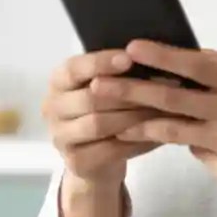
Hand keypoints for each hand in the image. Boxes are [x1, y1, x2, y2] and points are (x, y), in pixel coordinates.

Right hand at [41, 50, 164, 190]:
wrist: (95, 157)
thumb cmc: (104, 109)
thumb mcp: (106, 86)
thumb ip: (118, 72)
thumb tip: (152, 55)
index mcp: (58, 81)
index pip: (75, 68)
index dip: (101, 63)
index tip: (129, 58)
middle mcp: (52, 107)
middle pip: (91, 98)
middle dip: (128, 93)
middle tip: (162, 87)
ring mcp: (60, 137)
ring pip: (99, 124)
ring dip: (134, 116)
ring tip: (163, 109)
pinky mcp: (76, 162)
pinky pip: (110, 150)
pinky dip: (137, 141)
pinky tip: (159, 134)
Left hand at [89, 40, 216, 204]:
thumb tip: (180, 58)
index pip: (195, 63)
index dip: (162, 55)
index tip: (130, 47)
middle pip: (174, 97)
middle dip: (132, 90)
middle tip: (99, 84)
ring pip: (174, 130)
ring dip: (140, 124)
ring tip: (114, 121)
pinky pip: (195, 152)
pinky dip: (186, 143)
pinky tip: (183, 143)